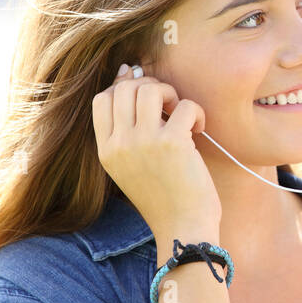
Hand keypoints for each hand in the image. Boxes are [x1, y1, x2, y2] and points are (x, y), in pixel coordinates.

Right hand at [91, 64, 221, 247]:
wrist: (183, 228)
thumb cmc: (164, 196)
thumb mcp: (131, 166)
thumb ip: (126, 130)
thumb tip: (128, 74)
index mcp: (106, 151)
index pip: (102, 99)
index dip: (127, 89)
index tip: (149, 99)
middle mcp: (120, 145)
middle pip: (125, 88)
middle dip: (151, 87)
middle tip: (168, 107)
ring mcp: (144, 142)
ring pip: (150, 89)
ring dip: (171, 93)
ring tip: (180, 115)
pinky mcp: (173, 143)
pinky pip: (184, 105)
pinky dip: (196, 112)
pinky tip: (199, 130)